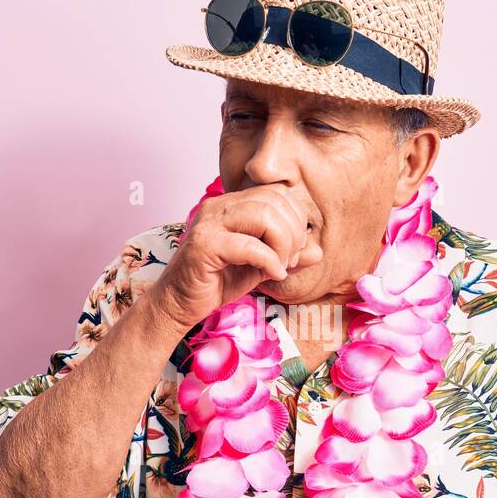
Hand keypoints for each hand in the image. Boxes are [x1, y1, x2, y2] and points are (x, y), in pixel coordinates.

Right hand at [149, 183, 324, 329]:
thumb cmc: (216, 283)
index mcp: (231, 204)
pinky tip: (271, 275)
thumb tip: (318, 251)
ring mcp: (209, 223)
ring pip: (264, 216)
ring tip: (279, 266)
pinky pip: (250, 245)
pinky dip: (269, 261)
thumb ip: (288, 256)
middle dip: (292, 232)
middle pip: (274, 200)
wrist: (178, 305)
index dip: (294, 219)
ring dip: (282, 245)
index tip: (292, 250)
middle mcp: (219, 206)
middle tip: (288, 260)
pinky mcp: (204, 245)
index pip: (277, 193)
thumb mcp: (261, 267)